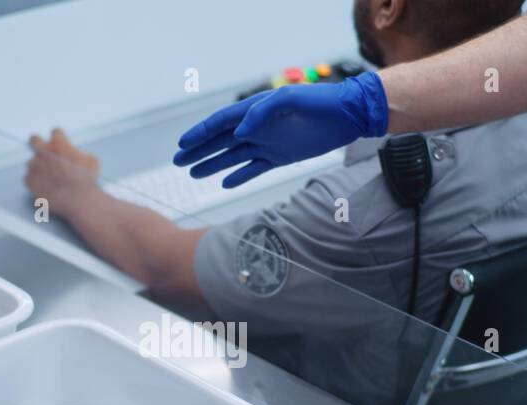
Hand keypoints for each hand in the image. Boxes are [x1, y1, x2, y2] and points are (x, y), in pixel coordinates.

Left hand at [24, 128, 100, 216]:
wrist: (78, 200)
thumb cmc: (86, 180)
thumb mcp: (92, 161)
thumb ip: (80, 154)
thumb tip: (78, 157)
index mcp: (58, 143)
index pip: (56, 133)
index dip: (60, 140)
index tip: (62, 147)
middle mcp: (42, 151)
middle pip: (34, 140)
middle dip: (38, 144)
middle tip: (45, 154)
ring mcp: (33, 165)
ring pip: (33, 163)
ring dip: (40, 169)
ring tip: (51, 181)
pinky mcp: (28, 180)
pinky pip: (29, 179)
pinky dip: (36, 183)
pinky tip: (46, 189)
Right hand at [173, 70, 389, 187]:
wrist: (348, 115)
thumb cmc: (321, 101)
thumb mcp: (292, 99)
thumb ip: (264, 112)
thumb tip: (241, 131)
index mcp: (255, 110)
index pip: (221, 123)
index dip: (200, 133)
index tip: (182, 144)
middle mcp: (257, 127)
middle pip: (220, 141)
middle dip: (199, 150)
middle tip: (178, 161)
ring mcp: (267, 143)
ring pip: (233, 156)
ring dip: (213, 164)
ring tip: (193, 173)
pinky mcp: (280, 157)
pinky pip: (254, 169)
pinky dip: (239, 176)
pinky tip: (224, 184)